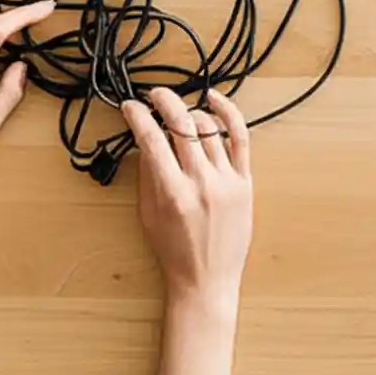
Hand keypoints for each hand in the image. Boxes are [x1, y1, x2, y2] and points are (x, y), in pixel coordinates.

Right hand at [122, 87, 251, 304]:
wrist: (207, 278)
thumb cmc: (174, 250)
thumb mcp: (148, 214)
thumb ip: (147, 174)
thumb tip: (146, 138)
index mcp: (172, 193)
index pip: (151, 140)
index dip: (137, 116)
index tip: (130, 106)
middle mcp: (201, 183)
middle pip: (182, 125)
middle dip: (164, 102)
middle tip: (153, 95)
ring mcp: (227, 180)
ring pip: (208, 128)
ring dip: (189, 110)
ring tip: (178, 107)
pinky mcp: (245, 181)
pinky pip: (240, 138)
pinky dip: (228, 114)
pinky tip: (215, 100)